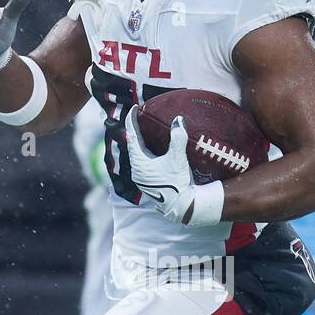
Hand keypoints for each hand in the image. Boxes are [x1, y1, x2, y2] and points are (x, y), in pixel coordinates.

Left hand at [125, 107, 196, 224]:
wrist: (182, 206)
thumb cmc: (178, 183)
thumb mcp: (178, 159)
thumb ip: (177, 138)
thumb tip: (178, 120)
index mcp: (139, 162)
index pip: (132, 136)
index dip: (132, 120)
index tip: (135, 108)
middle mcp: (137, 170)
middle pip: (132, 144)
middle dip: (135, 129)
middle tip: (140, 116)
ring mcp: (141, 177)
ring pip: (137, 153)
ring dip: (140, 141)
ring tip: (145, 129)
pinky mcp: (148, 181)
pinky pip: (143, 160)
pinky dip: (145, 150)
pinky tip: (152, 148)